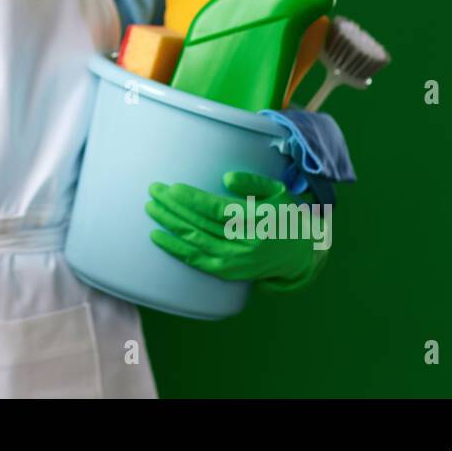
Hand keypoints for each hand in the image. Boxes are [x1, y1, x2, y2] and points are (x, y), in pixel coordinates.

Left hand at [145, 170, 326, 290]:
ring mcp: (235, 261)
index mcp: (257, 222)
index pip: (217, 210)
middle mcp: (244, 244)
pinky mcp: (228, 272)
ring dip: (170, 225)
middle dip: (174, 208)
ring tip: (152, 208)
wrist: (300, 253)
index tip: (172, 188)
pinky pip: (196, 261)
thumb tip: (226, 178)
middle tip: (154, 191)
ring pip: (194, 242)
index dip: (193, 200)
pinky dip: (175, 249)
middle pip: (201, 225)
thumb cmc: (285, 216)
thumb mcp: (278, 193)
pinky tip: (158, 237)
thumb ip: (253, 183)